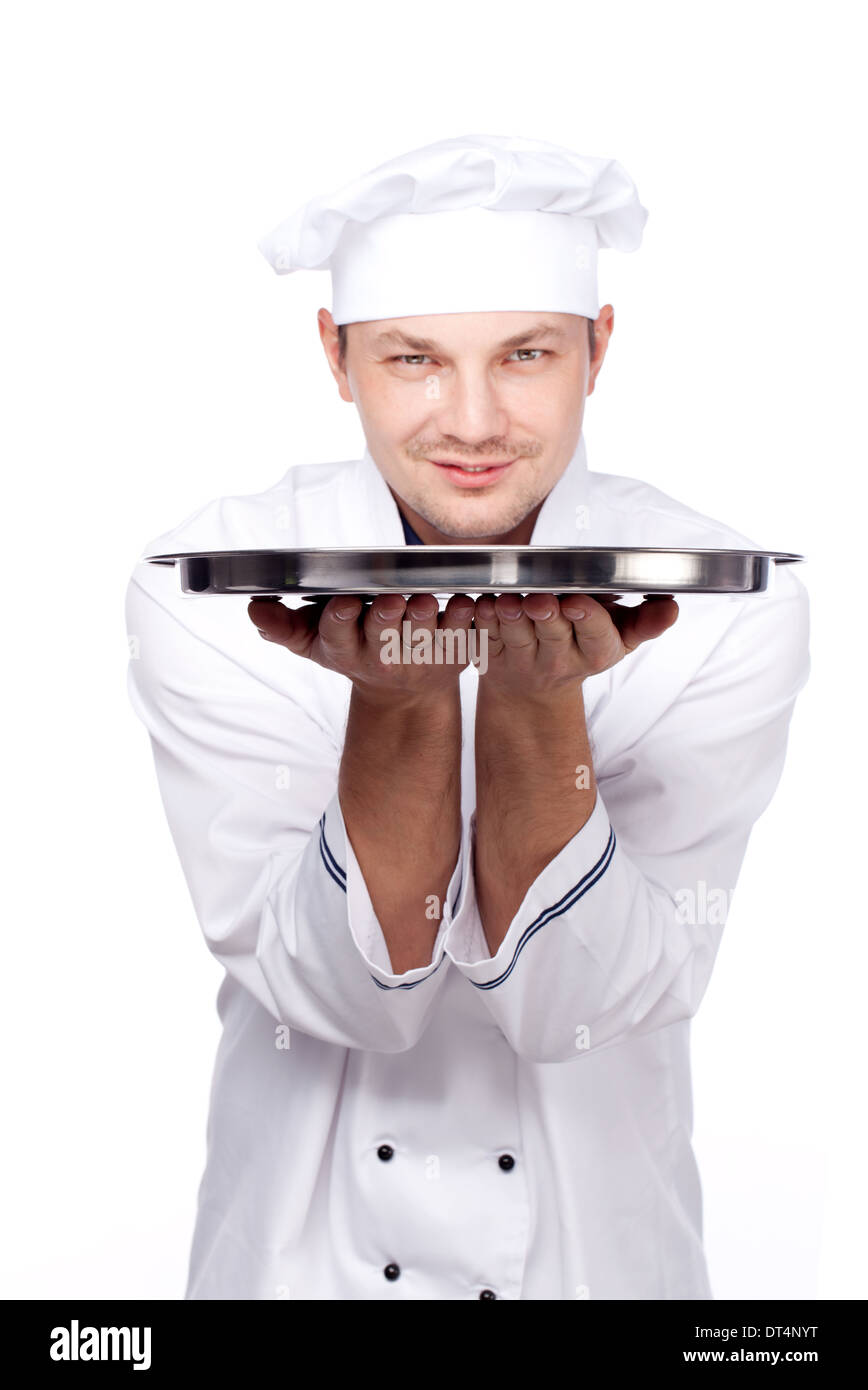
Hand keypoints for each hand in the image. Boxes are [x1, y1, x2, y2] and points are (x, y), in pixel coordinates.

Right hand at [248, 593, 475, 702]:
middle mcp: (381, 657)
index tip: (346, 601)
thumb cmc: (354, 651)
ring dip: (427, 620)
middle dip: (387, 618)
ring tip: (427, 600)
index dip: (342, 618)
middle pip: (383, 635)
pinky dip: (466, 619)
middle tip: (393, 599)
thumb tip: (255, 610)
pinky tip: (469, 601)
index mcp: (346, 649)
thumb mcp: (314, 643)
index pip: (338, 633)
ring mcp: (418, 658)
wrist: (402, 692)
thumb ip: (283, 627)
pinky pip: (461, 636)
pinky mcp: (451, 656)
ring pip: (423, 637)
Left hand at [472, 591, 678, 697]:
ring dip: (510, 618)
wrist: (535, 689)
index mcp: (595, 653)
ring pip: (516, 637)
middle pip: (553, 634)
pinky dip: (479, 622)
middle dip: (546, 614)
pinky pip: (485, 638)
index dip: (586, 618)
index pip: (596, 636)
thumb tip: (672, 607)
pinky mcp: (494, 657)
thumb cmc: (582, 647)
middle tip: (539, 598)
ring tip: (506, 600)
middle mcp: (560, 659)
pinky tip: (478, 604)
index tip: (577, 601)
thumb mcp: (619, 639)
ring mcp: (524, 660)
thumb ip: (646, 622)